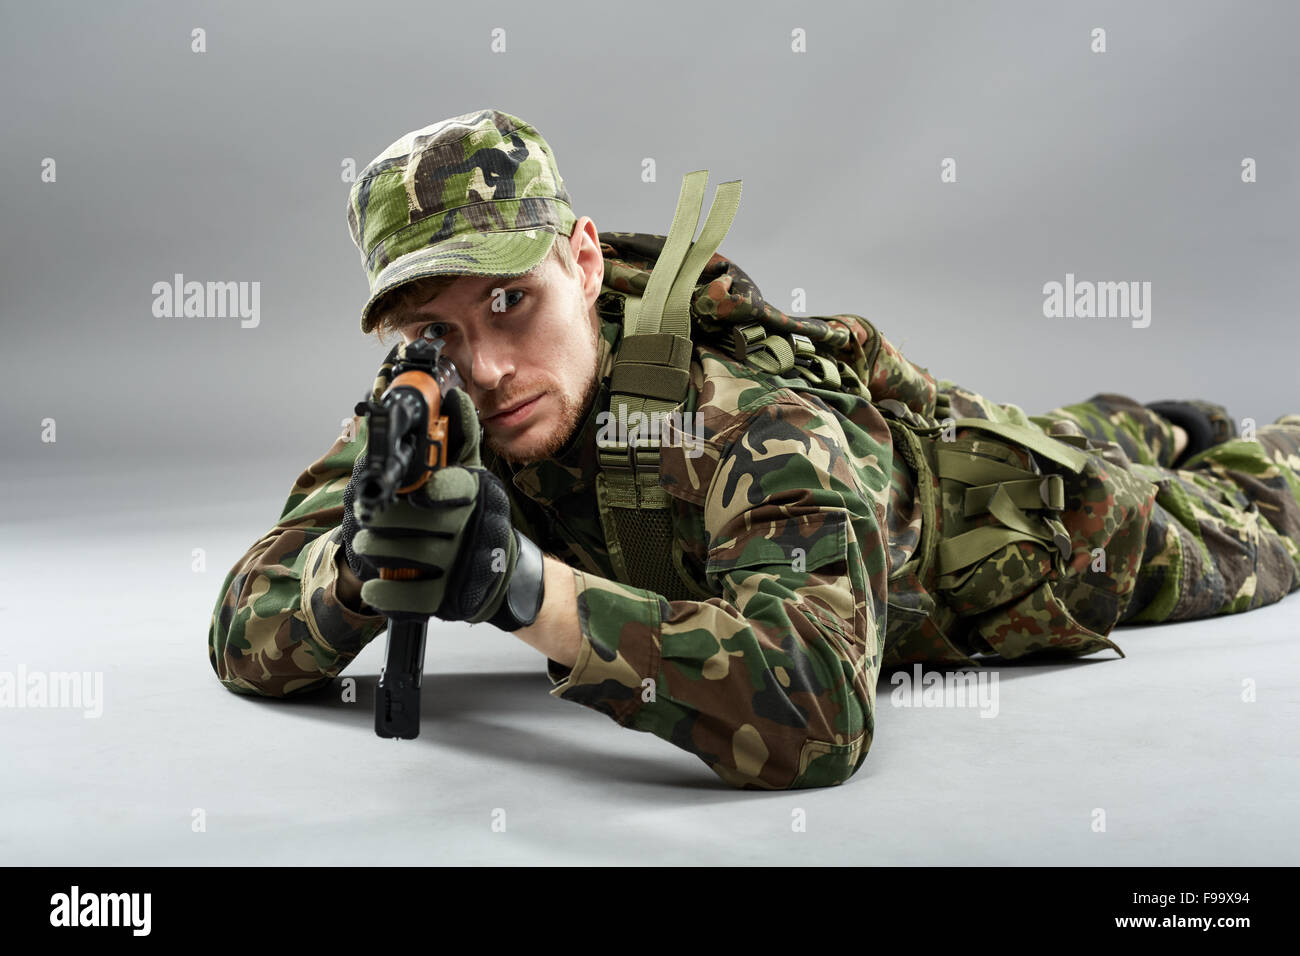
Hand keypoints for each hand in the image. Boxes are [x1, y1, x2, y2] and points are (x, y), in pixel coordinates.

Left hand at [340, 388, 544, 627]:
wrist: (502, 573)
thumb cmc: (477, 516)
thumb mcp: (474, 475)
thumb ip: (459, 439)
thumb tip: (453, 397)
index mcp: (477, 493)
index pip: (451, 487)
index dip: (430, 489)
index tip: (413, 491)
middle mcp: (474, 528)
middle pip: (421, 522)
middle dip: (386, 521)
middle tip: (365, 520)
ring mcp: (463, 565)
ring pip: (413, 557)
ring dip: (381, 552)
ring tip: (366, 546)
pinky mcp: (452, 598)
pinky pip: (416, 598)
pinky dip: (390, 595)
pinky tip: (374, 589)